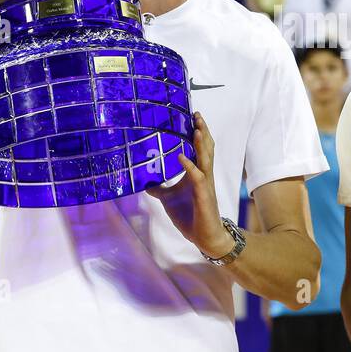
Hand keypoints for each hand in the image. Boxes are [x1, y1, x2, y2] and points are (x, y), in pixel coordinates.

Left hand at [145, 112, 228, 258]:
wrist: (205, 236)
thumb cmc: (191, 216)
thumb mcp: (169, 199)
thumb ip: (159, 188)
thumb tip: (144, 181)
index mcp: (197, 173)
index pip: (199, 148)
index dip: (198, 132)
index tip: (192, 116)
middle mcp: (203, 175)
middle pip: (206, 148)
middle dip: (202, 131)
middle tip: (196, 114)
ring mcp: (205, 185)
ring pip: (206, 159)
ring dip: (201, 144)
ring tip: (196, 129)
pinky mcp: (203, 196)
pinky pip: (197, 178)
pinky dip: (189, 166)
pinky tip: (181, 157)